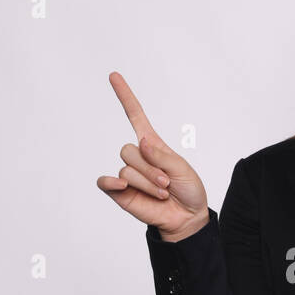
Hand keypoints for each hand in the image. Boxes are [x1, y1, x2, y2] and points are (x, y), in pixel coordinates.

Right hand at [97, 71, 208, 238]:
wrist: (186, 218)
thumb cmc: (188, 191)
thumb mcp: (183, 169)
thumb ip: (162, 156)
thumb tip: (142, 144)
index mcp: (153, 145)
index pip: (135, 116)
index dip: (125, 97)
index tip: (114, 76)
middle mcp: (138, 157)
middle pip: (129, 150)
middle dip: (150, 168)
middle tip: (166, 184)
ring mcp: (128, 174)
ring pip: (126, 169)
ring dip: (146, 182)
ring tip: (162, 193)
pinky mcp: (119, 192)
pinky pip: (106, 182)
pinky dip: (111, 183)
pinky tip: (122, 187)